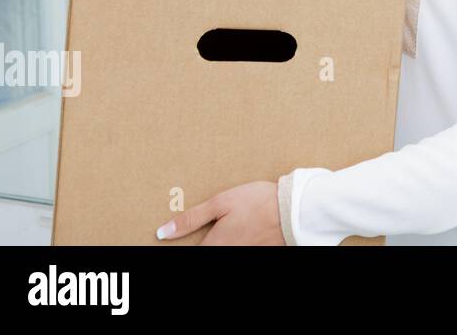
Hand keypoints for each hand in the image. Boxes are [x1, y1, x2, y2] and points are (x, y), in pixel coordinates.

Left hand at [156, 180, 285, 245]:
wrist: (294, 209)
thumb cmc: (256, 202)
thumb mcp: (221, 202)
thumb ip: (192, 219)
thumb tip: (163, 233)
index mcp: (214, 244)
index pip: (191, 253)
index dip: (182, 245)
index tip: (173, 241)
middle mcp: (228, 253)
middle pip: (208, 251)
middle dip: (203, 242)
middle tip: (203, 230)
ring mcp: (245, 253)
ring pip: (226, 249)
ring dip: (220, 241)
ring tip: (229, 226)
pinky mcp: (260, 250)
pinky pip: (241, 248)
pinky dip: (237, 241)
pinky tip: (243, 229)